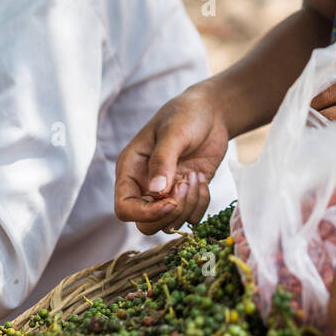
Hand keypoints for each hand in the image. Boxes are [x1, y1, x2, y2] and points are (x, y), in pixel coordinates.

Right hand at [114, 80, 230, 234]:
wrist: (211, 112)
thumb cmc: (186, 115)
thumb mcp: (173, 132)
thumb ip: (163, 161)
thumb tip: (157, 191)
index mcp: (131, 170)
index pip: (124, 208)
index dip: (145, 213)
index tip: (170, 200)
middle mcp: (145, 186)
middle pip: (146, 224)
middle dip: (170, 211)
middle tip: (186, 183)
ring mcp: (166, 193)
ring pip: (170, 223)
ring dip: (188, 205)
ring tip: (195, 175)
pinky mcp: (186, 195)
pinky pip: (191, 217)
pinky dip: (201, 204)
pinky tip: (202, 180)